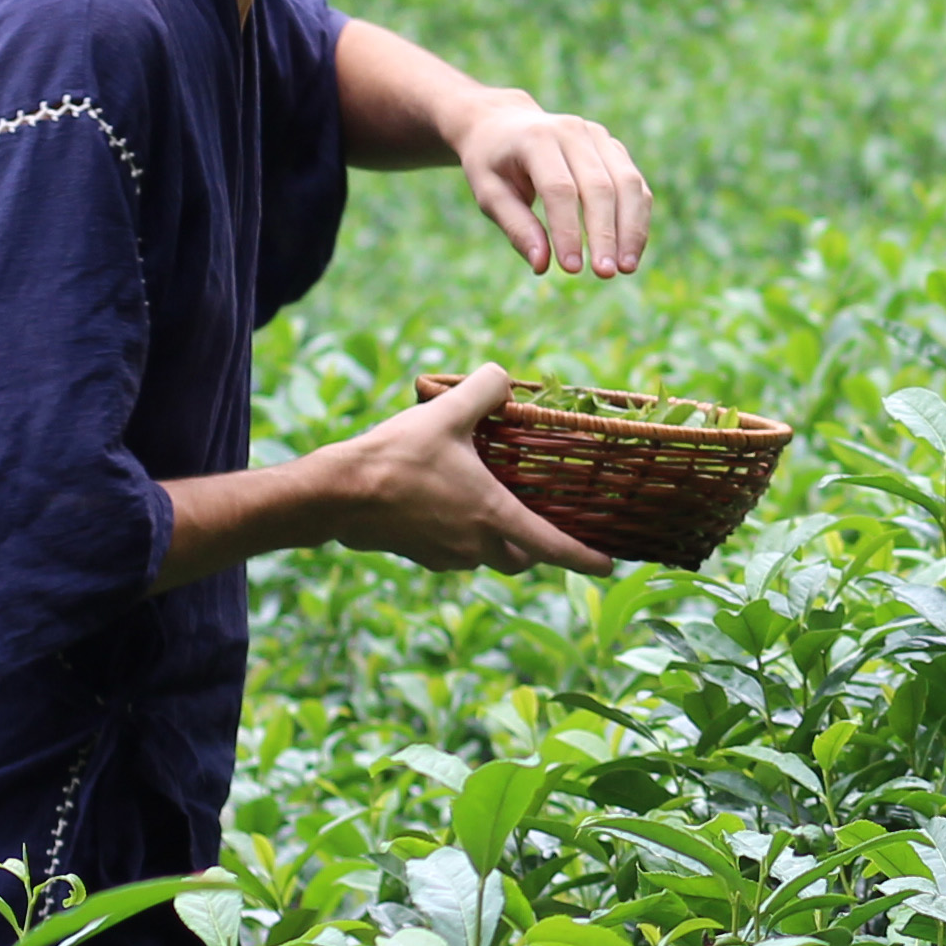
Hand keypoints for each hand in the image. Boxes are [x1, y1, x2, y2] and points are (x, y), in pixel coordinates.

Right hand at [326, 366, 616, 575]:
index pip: (552, 546)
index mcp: (494, 515)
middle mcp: (475, 544)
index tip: (609, 566)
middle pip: (521, 557)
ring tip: (490, 502)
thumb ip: (486, 389)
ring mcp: (445, 556)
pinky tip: (448, 504)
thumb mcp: (447, 412)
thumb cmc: (396, 457)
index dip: (584, 557)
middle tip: (546, 525)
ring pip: (486, 555)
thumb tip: (505, 379)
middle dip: (537, 546)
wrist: (336, 495)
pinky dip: (464, 535)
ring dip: (497, 538)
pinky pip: (455, 551)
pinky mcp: (419, 556)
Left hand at [450, 97, 651, 276]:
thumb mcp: (489, 194)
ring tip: (626, 268)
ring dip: (630, 229)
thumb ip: (516, 227)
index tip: (571, 268)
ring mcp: (598, 136)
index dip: (568, 230)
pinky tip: (630, 251)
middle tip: (605, 274)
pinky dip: (637, 219)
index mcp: (536, 138)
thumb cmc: (492, 164)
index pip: (559, 188)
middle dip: (605, 234)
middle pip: (599, 186)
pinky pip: (635, 184)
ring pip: (627, 184)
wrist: (504, 123)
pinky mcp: (613, 148)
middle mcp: (572, 131)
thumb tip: (543, 265)